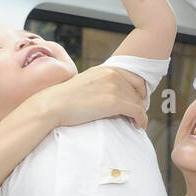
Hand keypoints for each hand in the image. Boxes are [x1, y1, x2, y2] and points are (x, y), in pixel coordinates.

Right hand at [31, 64, 147, 130]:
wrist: (54, 104)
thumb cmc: (65, 99)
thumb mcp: (86, 83)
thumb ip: (100, 84)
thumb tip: (110, 95)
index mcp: (106, 69)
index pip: (135, 78)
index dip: (139, 92)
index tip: (136, 103)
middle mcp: (112, 75)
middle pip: (137, 92)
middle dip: (138, 105)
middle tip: (136, 116)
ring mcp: (114, 87)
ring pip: (138, 102)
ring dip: (140, 114)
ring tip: (136, 123)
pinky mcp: (114, 102)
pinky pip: (137, 112)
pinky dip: (141, 120)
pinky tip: (138, 126)